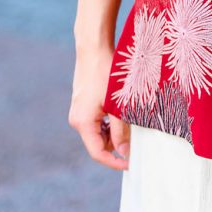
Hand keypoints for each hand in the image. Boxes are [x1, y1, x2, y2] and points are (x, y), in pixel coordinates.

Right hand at [68, 44, 129, 170]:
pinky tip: (120, 112)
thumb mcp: (117, 104)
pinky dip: (108, 122)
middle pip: (98, 143)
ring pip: (97, 132)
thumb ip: (120, 130)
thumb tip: (124, 152)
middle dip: (116, 145)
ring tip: (130, 122)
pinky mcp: (82, 103)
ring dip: (112, 132)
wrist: (93, 48)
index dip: (115, 162)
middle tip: (135, 139)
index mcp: (83, 123)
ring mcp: (78, 111)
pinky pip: (95, 121)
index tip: (131, 163)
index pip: (98, 153)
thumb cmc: (106, 73)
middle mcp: (77, 120)